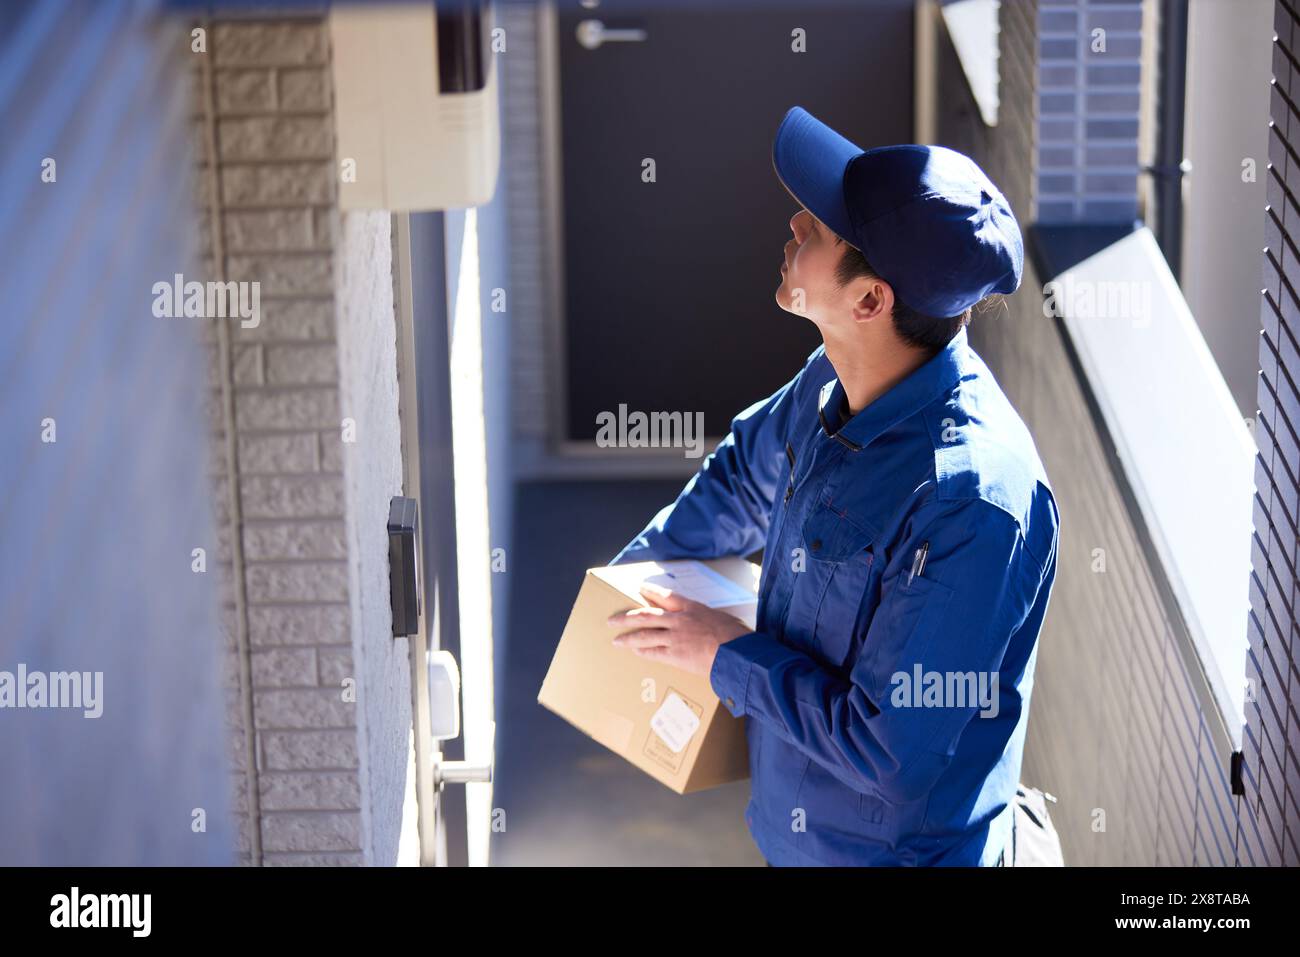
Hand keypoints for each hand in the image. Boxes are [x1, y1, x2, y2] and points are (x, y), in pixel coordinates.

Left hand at [606, 582, 750, 676]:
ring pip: (645, 634)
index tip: (641, 589)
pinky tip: (635, 652)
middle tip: (614, 619)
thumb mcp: (723, 619)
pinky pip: (653, 652)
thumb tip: (710, 626)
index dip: (652, 592)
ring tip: (617, 639)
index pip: (667, 597)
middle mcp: (679, 620)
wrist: (736, 652)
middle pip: (647, 615)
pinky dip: (643, 652)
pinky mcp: (675, 655)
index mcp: (693, 608)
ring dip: (629, 637)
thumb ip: (710, 620)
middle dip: (628, 617)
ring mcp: (675, 638)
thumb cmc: (737, 637)